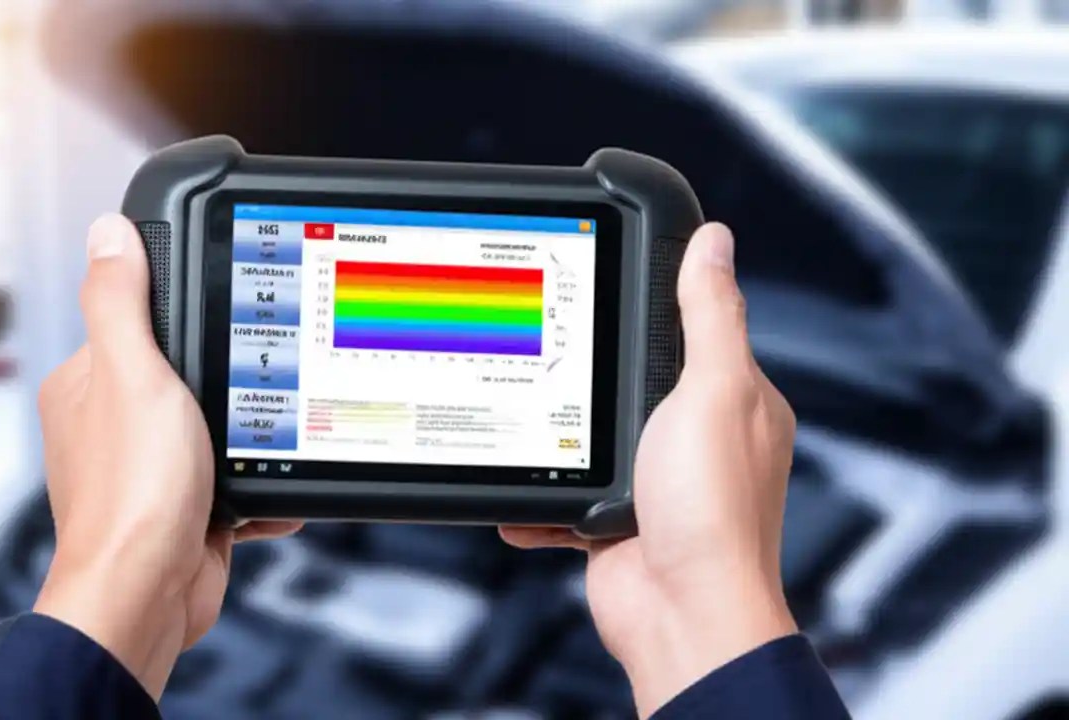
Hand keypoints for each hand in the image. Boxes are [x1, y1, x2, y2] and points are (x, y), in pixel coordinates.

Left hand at [32, 214, 300, 698]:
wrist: (150, 595)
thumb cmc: (132, 495)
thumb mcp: (134, 374)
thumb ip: (120, 302)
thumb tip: (107, 233)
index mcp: (87, 386)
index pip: (134, 323)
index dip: (180, 315)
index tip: (222, 313)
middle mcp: (112, 426)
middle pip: (184, 376)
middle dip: (226, 382)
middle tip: (260, 378)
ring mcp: (150, 470)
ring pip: (214, 431)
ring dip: (249, 438)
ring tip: (270, 437)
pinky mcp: (185, 510)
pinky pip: (234, 483)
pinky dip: (259, 486)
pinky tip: (275, 488)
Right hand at [501, 223, 797, 716]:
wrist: (680, 615)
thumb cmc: (711, 511)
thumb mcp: (713, 390)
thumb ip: (710, 316)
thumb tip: (715, 244)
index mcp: (735, 400)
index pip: (696, 329)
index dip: (657, 302)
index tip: (608, 277)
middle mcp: (699, 438)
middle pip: (635, 379)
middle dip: (595, 372)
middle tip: (552, 349)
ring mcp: (657, 481)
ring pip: (595, 436)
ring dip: (561, 436)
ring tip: (530, 418)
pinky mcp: (618, 520)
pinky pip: (568, 495)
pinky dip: (542, 498)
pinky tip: (523, 491)